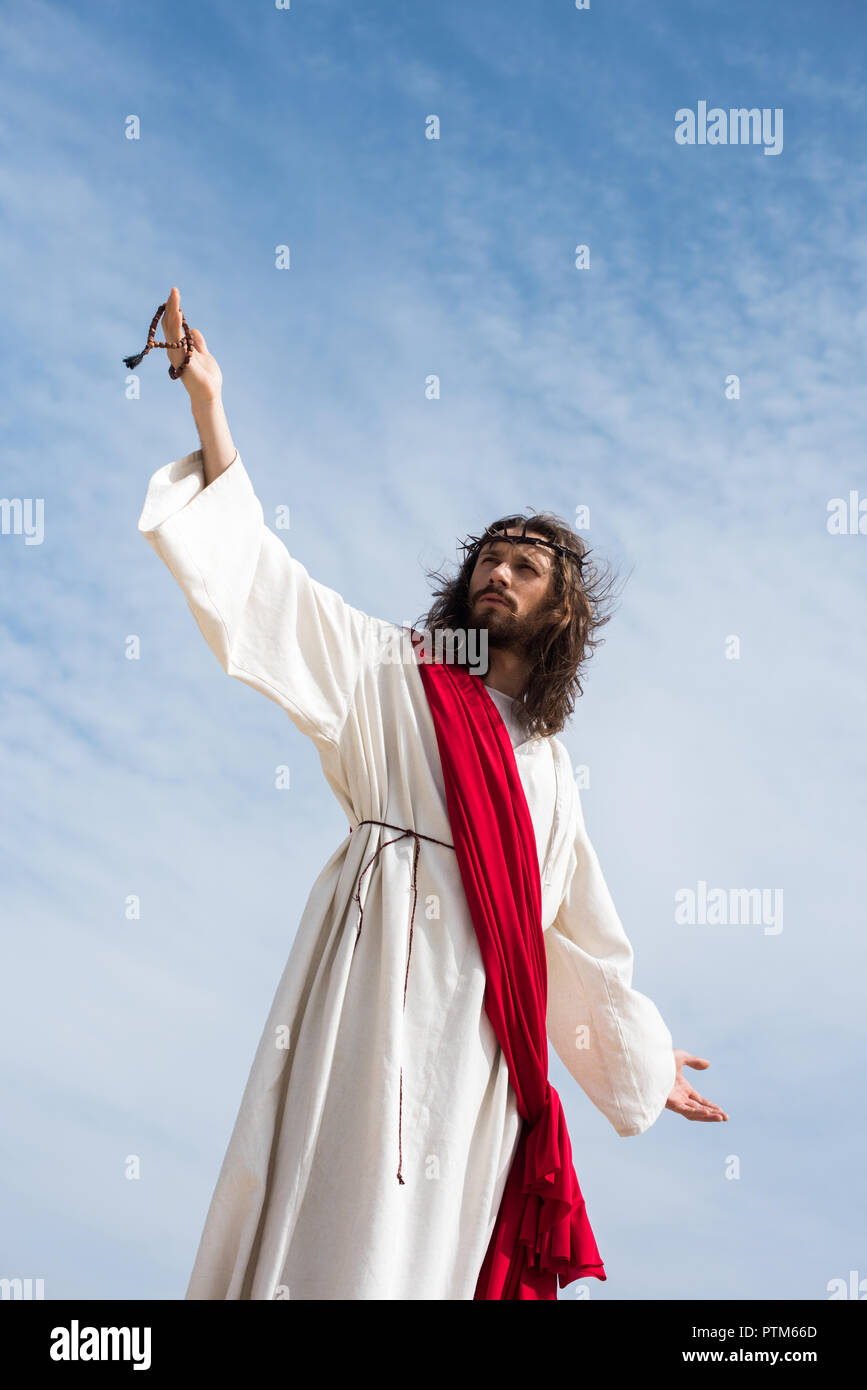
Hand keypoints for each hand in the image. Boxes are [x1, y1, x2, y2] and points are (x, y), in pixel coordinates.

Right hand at [161, 286, 222, 405]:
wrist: (209, 394)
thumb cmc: (206, 378)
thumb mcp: (205, 355)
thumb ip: (198, 342)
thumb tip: (193, 329)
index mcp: (180, 348)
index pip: (173, 327)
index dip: (174, 312)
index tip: (176, 297)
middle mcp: (175, 350)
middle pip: (170, 324)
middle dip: (172, 306)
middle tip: (174, 290)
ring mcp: (176, 353)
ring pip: (171, 328)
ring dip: (173, 310)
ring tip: (174, 294)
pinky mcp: (181, 358)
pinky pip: (177, 337)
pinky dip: (176, 324)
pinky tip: (178, 312)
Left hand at [665, 1049, 728, 1121]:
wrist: (646, 1059)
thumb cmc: (659, 1058)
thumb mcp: (681, 1057)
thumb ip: (694, 1062)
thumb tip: (708, 1064)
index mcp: (682, 1089)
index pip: (699, 1101)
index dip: (711, 1106)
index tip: (722, 1111)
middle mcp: (678, 1097)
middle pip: (698, 1109)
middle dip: (712, 1114)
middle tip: (726, 1117)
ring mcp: (674, 1101)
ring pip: (693, 1113)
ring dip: (707, 1116)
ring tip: (721, 1117)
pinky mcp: (669, 1102)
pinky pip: (685, 1110)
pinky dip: (697, 1112)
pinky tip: (708, 1113)